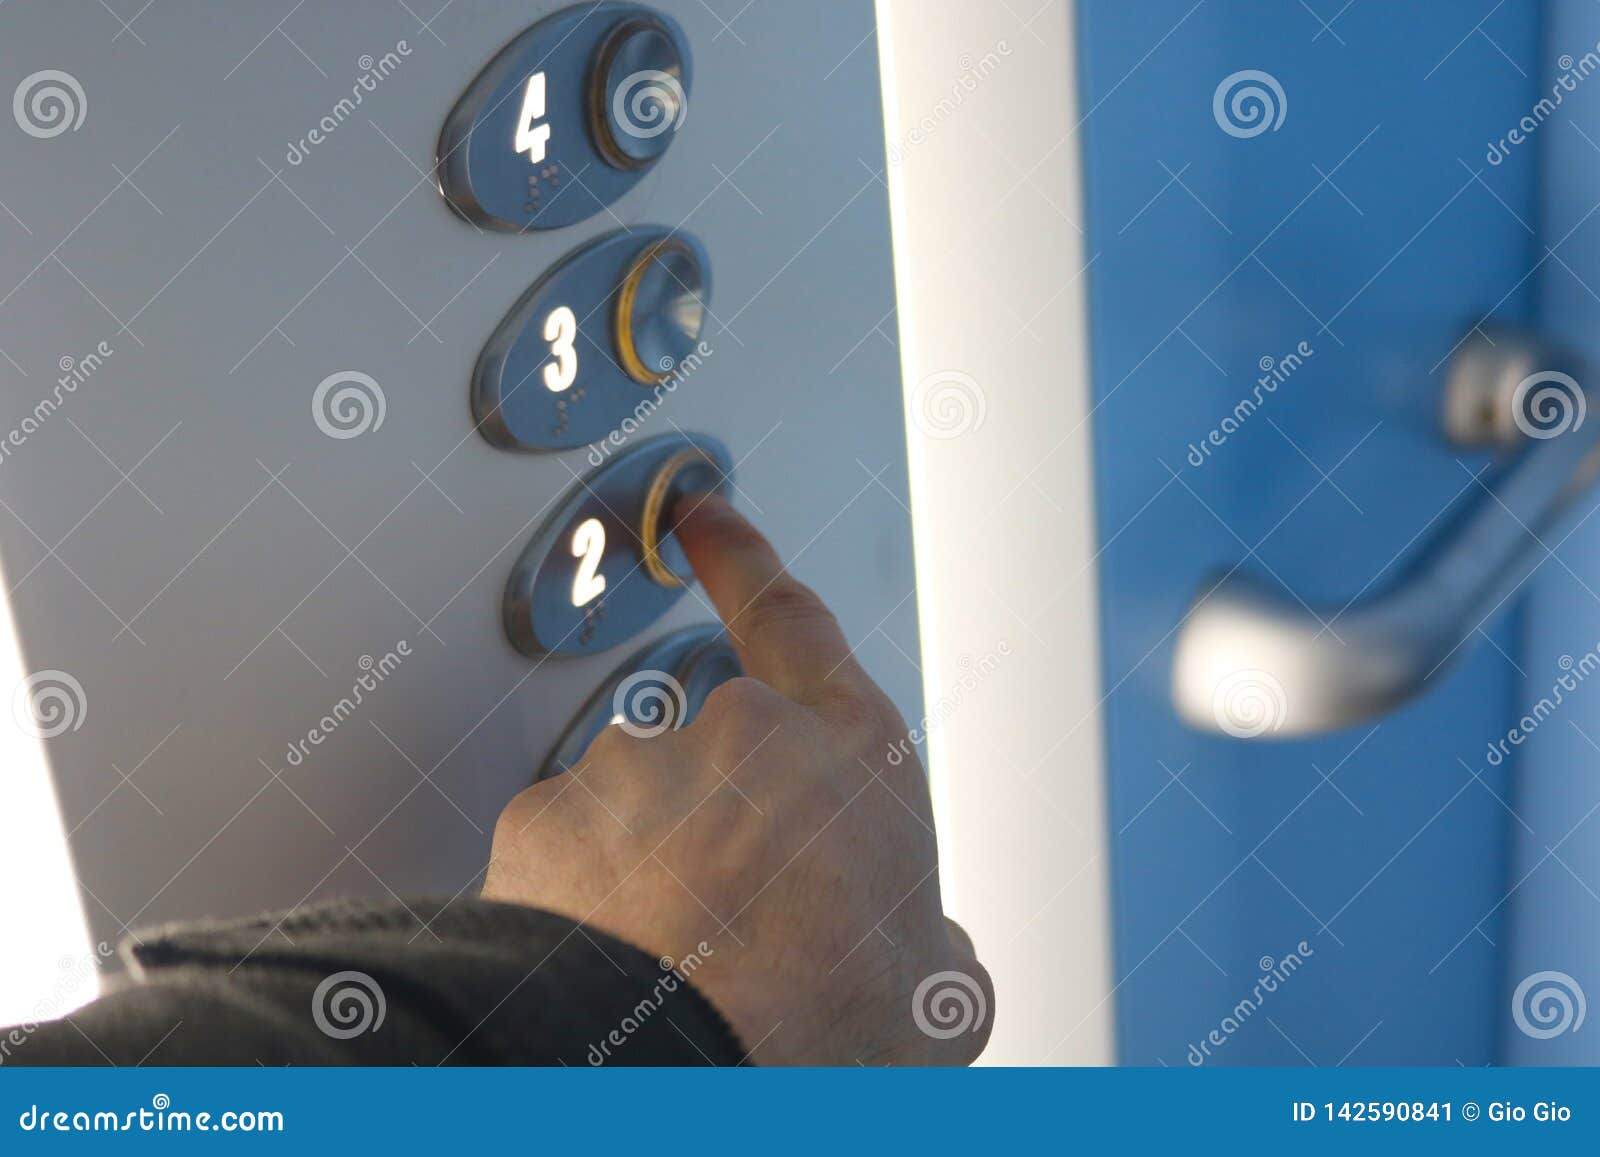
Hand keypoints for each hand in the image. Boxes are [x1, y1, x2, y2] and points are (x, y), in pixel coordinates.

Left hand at [483, 492, 991, 1064]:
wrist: (681, 1070)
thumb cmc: (819, 1029)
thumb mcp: (942, 996)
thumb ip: (933, 938)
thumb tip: (929, 951)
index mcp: (851, 754)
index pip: (795, 622)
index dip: (746, 562)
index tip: (706, 519)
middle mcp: (741, 737)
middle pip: (723, 758)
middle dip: (726, 830)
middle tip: (741, 932)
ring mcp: (637, 770)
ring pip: (642, 807)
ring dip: (655, 870)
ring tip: (682, 969)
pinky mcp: (550, 819)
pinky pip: (570, 850)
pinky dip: (585, 899)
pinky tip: (616, 964)